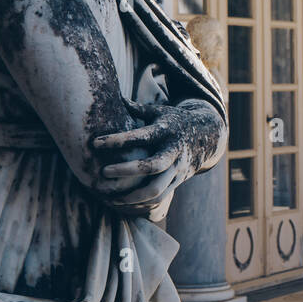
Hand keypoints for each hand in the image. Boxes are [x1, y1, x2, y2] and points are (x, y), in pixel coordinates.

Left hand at [91, 99, 224, 210]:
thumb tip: (113, 97)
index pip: (140, 137)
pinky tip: (122, 204)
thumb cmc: (174, 122)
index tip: (95, 143)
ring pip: (156, 189)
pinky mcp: (178, 182)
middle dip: (126, 171)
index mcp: (165, 131)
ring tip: (110, 197)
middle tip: (103, 172)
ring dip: (132, 196)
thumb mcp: (159, 112)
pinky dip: (140, 204)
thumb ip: (136, 109)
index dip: (117, 140)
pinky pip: (159, 198)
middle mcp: (173, 151)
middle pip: (151, 166)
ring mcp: (177, 169)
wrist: (207, 136)